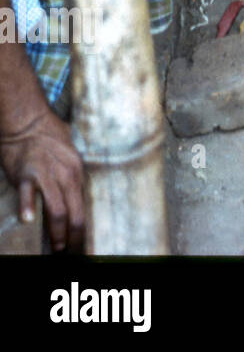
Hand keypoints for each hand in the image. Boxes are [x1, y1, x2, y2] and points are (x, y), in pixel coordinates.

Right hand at [0, 106, 84, 251]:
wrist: (28, 123)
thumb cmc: (49, 138)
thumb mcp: (69, 156)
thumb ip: (71, 177)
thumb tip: (75, 197)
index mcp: (77, 173)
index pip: (84, 207)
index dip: (84, 230)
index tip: (84, 245)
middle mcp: (66, 175)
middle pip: (74, 212)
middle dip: (74, 237)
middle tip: (72, 252)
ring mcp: (46, 175)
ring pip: (57, 209)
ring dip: (57, 232)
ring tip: (57, 247)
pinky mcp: (26, 174)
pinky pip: (28, 194)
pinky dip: (28, 207)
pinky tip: (28, 221)